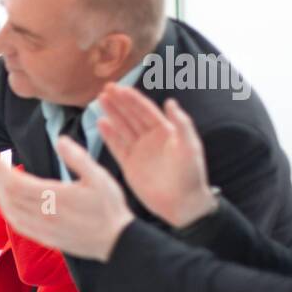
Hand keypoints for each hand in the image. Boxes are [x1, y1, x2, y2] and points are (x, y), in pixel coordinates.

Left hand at [0, 139, 134, 262]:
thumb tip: (60, 139)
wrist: (116, 242)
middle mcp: (44, 214)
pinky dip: (6, 210)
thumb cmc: (109, 208)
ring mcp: (42, 228)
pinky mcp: (43, 238)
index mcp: (55, 196)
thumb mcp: (100, 177)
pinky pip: (17, 224)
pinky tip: (5, 200)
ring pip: (9, 210)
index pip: (14, 181)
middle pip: (7, 195)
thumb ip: (78, 158)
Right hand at [97, 85, 216, 227]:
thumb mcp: (190, 147)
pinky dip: (109, 135)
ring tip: (100, 101)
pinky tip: (101, 123)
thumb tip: (171, 102)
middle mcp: (151, 138)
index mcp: (166, 131)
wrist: (182, 204)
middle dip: (119, 102)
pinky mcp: (130, 165)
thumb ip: (181, 124)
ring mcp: (139, 151)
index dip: (133, 99)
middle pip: (131, 116)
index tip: (120, 88)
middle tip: (105, 89)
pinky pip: (117, 147)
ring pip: (122, 128)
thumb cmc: (191, 175)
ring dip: (112, 114)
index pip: (146, 110)